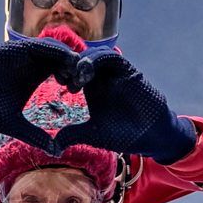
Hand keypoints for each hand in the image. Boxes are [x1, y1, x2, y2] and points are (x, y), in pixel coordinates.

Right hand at [0, 39, 78, 154]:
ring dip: (67, 57)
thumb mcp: (14, 124)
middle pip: (64, 58)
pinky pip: (37, 45)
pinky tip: (62, 59)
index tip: (80, 89)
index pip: (64, 72)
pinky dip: (51, 50)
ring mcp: (24, 55)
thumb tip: (56, 152)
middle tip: (84, 78)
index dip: (76, 78)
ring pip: (54, 49)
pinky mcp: (14, 49)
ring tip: (76, 70)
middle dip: (76, 66)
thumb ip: (35, 135)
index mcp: (37, 78)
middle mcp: (33, 64)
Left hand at [55, 48, 197, 163]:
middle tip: (61, 76)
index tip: (55, 81)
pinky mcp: (128, 71)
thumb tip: (52, 147)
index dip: (62, 72)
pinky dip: (98, 59)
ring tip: (75, 75)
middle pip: (82, 59)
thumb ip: (73, 135)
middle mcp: (102, 77)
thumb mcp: (92, 134)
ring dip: (83, 60)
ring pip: (95, 54)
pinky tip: (87, 69)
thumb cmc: (123, 134)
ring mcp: (115, 72)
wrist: (150, 136)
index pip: (73, 71)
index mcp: (91, 87)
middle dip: (70, 64)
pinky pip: (112, 57)